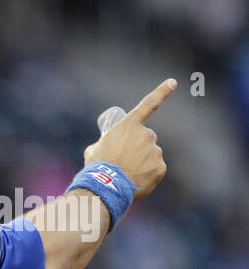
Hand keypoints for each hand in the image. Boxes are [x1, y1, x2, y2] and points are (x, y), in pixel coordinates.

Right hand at [82, 78, 174, 198]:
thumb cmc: (96, 167)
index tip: (173, 82)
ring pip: (150, 154)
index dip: (162, 92)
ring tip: (126, 174)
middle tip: (122, 161)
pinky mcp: (160, 167)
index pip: (148, 104)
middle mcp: (146, 135)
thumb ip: (106, 143)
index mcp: (128, 126)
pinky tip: (134, 180)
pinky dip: (147, 174)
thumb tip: (109, 148)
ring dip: (141, 162)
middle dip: (137, 147)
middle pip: (145, 138)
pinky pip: (155, 169)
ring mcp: (155, 151)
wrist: (105, 187)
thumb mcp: (95, 150)